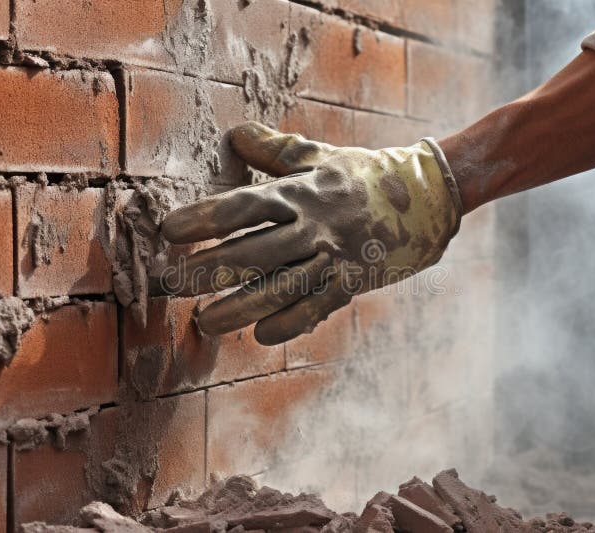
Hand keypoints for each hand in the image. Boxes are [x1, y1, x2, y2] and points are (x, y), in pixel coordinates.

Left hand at [159, 122, 461, 344]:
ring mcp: (333, 259)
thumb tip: (233, 134)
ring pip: (279, 290)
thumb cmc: (362, 175)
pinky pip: (316, 309)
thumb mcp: (317, 156)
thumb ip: (273, 148)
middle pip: (253, 253)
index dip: (206, 217)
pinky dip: (288, 324)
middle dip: (208, 270)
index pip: (244, 206)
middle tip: (170, 284)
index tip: (169, 230)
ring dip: (239, 309)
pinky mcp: (351, 284)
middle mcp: (313, 228)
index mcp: (300, 193)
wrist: (425, 198)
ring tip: (204, 323)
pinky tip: (260, 337)